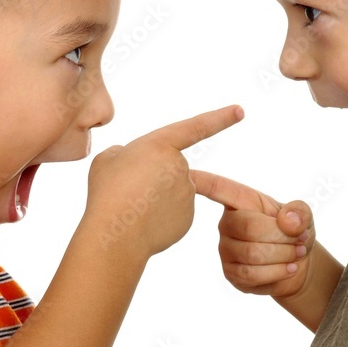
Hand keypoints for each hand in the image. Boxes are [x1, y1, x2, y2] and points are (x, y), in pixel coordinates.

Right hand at [85, 105, 243, 258]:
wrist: (114, 235)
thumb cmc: (107, 193)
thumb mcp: (108, 159)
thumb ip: (125, 154)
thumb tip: (136, 164)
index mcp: (160, 145)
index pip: (197, 127)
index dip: (220, 118)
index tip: (240, 111)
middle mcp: (180, 167)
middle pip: (169, 168)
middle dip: (151, 177)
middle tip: (127, 191)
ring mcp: (187, 193)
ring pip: (172, 191)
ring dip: (154, 198)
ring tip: (132, 208)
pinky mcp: (189, 217)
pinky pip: (175, 211)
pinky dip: (160, 216)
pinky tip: (142, 223)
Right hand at [192, 170, 314, 298]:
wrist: (298, 266)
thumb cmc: (295, 234)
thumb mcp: (304, 217)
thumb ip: (299, 212)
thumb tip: (288, 220)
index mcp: (241, 201)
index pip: (217, 187)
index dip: (202, 180)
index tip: (186, 172)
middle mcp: (227, 223)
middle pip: (250, 226)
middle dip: (283, 237)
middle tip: (300, 241)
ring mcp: (226, 249)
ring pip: (253, 253)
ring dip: (284, 256)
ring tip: (297, 253)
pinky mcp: (231, 273)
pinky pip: (252, 274)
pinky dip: (278, 273)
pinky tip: (288, 269)